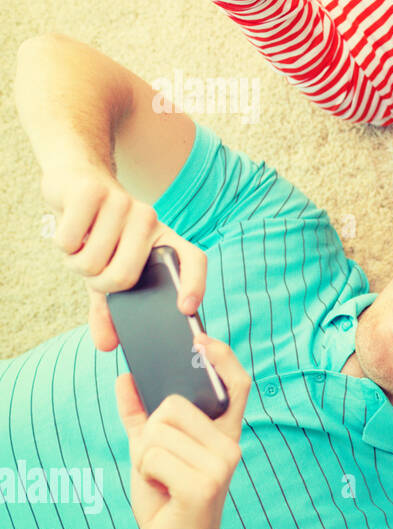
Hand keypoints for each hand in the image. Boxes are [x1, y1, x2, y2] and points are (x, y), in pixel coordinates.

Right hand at [40, 165, 206, 351]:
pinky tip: (70, 229)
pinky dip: (63, 244)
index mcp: (164, 240)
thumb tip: (107, 345)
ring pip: (92, 261)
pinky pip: (70, 240)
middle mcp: (149, 220)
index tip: (185, 309)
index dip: (194, 285)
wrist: (76, 184)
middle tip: (92, 269)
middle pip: (124, 276)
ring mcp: (123, 203)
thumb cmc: (98, 234)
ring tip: (81, 246)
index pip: (193, 261)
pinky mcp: (92, 193)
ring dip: (76, 263)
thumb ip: (109, 307)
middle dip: (98, 283)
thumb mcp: (108, 269)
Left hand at [115, 333, 250, 528]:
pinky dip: (146, 475)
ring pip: (158, 432)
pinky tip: (163, 493)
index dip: (223, 357)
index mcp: (225, 434)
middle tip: (161, 466)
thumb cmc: (168, 504)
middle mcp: (230, 445)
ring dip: (145, 459)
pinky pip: (154, 456)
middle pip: (172, 406)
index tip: (200, 339)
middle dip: (150, 434)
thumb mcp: (151, 454)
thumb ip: (140, 418)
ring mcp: (222, 464)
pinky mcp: (205, 484)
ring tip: (162, 482)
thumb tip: (124, 379)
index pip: (237, 384)